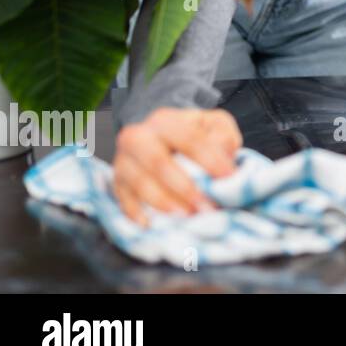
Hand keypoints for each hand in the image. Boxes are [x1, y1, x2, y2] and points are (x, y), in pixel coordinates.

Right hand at [113, 108, 241, 225]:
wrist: (161, 139)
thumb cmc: (194, 135)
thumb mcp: (214, 126)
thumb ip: (223, 138)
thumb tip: (223, 160)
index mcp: (166, 120)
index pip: (189, 138)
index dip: (210, 159)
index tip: (228, 178)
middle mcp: (139, 137)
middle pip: (158, 162)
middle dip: (184, 187)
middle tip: (205, 206)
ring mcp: (123, 160)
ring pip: (140, 183)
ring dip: (164, 203)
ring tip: (187, 217)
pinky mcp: (117, 182)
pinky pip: (123, 200)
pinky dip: (137, 213)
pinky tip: (152, 224)